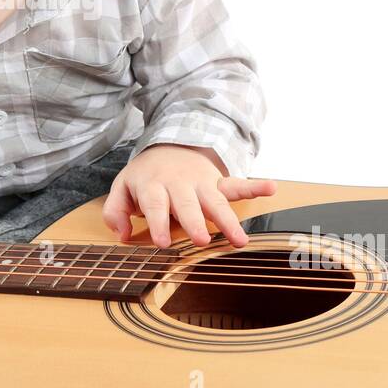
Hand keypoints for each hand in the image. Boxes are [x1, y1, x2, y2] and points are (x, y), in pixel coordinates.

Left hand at [102, 143, 275, 247]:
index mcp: (154, 185)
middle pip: (188, 205)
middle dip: (195, 222)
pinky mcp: (217, 182)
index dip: (158, 223)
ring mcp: (201, 183)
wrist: (167, 144)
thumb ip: (115, 210)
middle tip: (202, 240)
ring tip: (241, 240)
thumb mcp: (122, 187)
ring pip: (216, 201)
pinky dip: (255, 187)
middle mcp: (179, 184)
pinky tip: (271, 188)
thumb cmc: (145, 176)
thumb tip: (121, 234)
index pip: (156, 205)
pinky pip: (237, 184)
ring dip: (228, 219)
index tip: (163, 243)